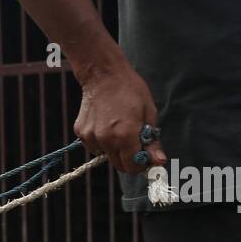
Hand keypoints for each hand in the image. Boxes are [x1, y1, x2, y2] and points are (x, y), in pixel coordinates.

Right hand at [74, 59, 167, 173]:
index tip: (144, 155)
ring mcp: (91, 137)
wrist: (103, 74)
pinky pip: (94, 145)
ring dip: (114, 148)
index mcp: (126, 135)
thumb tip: (159, 161)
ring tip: (117, 126)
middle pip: (118, 165)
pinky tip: (105, 123)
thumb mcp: (149, 113)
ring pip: (106, 155)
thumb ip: (152, 141)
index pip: (133, 167)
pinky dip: (101, 140)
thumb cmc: (130, 90)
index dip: (141, 164)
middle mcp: (106, 140)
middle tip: (133, 141)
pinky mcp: (81, 133)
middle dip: (128, 158)